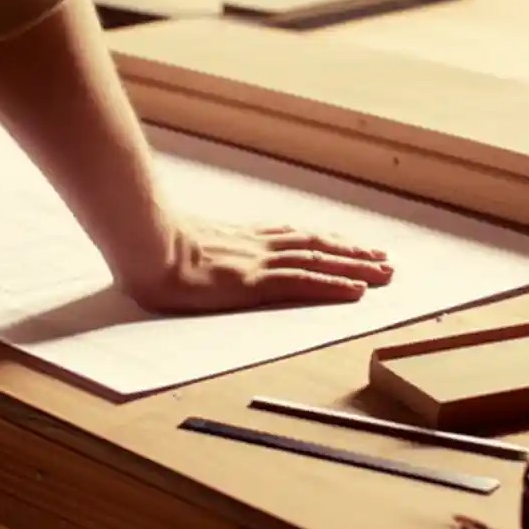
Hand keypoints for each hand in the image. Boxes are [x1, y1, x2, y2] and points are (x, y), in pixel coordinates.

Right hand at [120, 217, 393, 313]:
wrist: (143, 245)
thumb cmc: (151, 246)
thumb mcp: (182, 245)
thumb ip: (199, 249)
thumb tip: (193, 257)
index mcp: (242, 238)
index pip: (295, 237)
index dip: (327, 242)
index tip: (352, 245)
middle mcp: (258, 245)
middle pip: (317, 246)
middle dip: (353, 253)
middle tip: (385, 259)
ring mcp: (259, 263)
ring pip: (319, 261)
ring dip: (355, 268)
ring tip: (385, 273)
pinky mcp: (255, 283)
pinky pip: (303, 283)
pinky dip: (334, 285)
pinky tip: (357, 291)